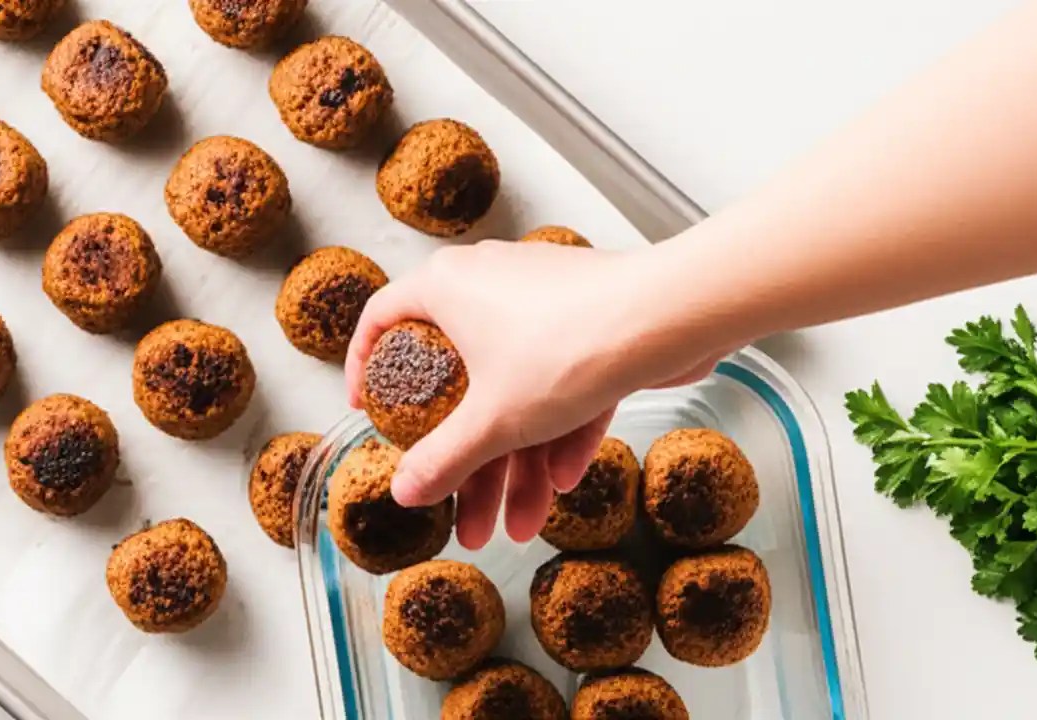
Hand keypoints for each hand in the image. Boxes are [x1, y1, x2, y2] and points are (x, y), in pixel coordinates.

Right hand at [345, 240, 735, 548]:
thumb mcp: (493, 420)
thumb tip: (403, 492)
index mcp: (446, 288)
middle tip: (463, 510)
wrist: (669, 316)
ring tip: (522, 525)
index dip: (367, 367)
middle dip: (468, 457)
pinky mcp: (586, 318)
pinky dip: (560, 429)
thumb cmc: (569, 347)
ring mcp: (539, 299)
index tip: (373, 411)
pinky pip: (560, 379)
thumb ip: (444, 459)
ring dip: (518, 460)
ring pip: (515, 388)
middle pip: (459, 379)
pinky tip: (567, 482)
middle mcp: (487, 283)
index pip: (382, 318)